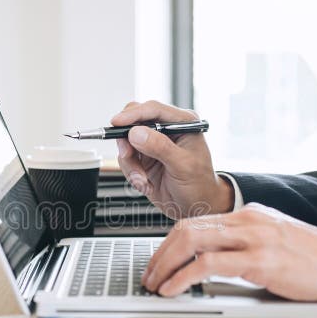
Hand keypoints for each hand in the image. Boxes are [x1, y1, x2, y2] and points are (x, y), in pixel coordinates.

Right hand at [112, 100, 233, 217]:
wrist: (195, 208)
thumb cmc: (199, 185)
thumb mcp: (183, 165)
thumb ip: (160, 147)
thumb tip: (137, 133)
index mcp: (182, 123)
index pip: (153, 110)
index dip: (133, 114)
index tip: (116, 123)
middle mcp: (167, 129)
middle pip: (134, 121)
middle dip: (127, 140)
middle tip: (127, 155)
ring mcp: (153, 143)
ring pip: (126, 142)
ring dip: (130, 164)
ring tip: (142, 180)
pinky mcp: (144, 158)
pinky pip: (126, 159)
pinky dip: (131, 173)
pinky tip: (145, 183)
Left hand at [142, 203, 316, 303]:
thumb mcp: (275, 243)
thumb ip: (245, 247)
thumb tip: (211, 264)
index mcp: (249, 215)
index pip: (196, 223)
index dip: (169, 244)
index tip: (158, 262)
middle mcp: (247, 220)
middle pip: (186, 229)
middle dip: (159, 254)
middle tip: (148, 276)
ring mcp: (253, 238)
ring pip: (190, 241)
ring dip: (165, 266)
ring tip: (154, 286)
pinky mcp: (260, 261)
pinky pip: (207, 265)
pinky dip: (183, 278)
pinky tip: (173, 290)